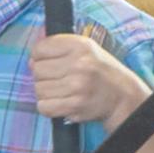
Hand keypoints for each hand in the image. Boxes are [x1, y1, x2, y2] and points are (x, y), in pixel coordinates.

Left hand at [30, 31, 144, 127]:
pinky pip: (44, 106)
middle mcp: (79, 64)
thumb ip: (59, 46)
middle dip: (42, 76)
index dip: (39, 56)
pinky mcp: (75, 106)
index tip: (47, 61)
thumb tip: (31, 59)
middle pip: (37, 70)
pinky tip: (60, 102)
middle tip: (56, 79)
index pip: (40, 48)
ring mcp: (77, 86)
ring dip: (45, 92)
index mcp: (80, 45)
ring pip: (39, 89)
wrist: (121, 95)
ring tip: (60, 91)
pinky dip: (48, 106)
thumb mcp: (85, 48)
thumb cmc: (100, 71)